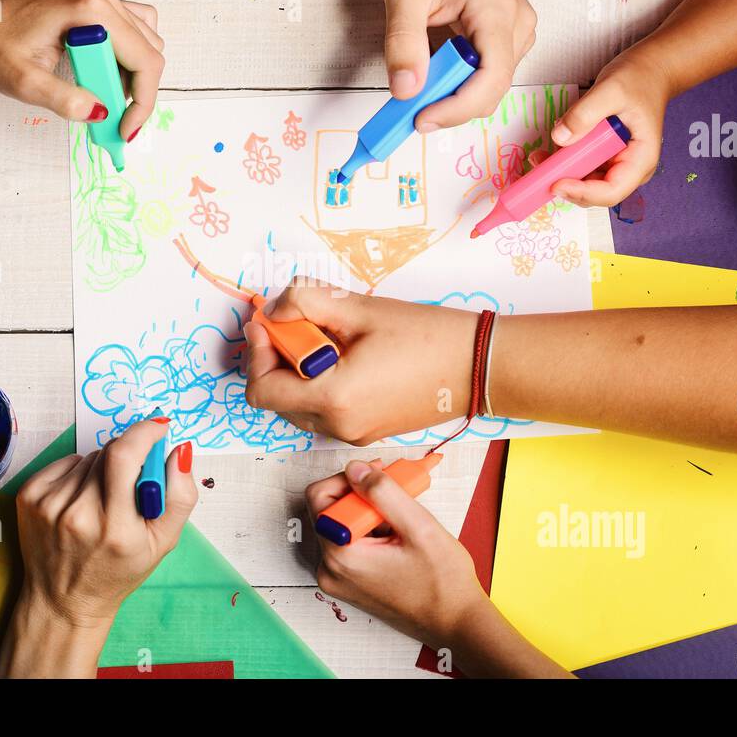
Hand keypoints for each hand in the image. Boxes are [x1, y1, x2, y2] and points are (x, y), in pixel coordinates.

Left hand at [0, 0, 164, 138]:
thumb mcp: (23, 80)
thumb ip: (66, 101)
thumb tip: (101, 114)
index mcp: (90, 11)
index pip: (145, 61)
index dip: (143, 102)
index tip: (125, 129)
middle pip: (150, 50)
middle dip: (138, 91)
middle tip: (113, 118)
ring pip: (145, 40)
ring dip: (132, 74)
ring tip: (103, 94)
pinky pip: (131, 29)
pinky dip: (126, 56)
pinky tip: (100, 72)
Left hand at [0, 421, 195, 676]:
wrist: (63, 602)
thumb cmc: (117, 572)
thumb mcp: (163, 542)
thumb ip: (180, 495)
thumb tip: (179, 450)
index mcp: (115, 528)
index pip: (125, 456)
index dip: (144, 432)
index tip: (158, 426)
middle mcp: (78, 515)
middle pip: (109, 452)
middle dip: (128, 454)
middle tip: (132, 477)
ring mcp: (49, 506)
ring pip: (88, 457)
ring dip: (103, 468)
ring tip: (103, 500)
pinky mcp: (29, 498)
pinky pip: (65, 463)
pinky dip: (79, 473)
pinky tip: (81, 499)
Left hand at [244, 279, 476, 444]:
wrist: (480, 366)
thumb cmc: (428, 336)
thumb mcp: (359, 308)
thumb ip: (305, 303)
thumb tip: (274, 310)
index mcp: (334, 398)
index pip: (261, 391)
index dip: (256, 354)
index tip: (266, 323)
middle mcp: (340, 426)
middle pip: (277, 401)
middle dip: (275, 360)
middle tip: (293, 323)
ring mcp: (356, 434)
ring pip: (300, 408)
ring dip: (297, 374)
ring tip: (324, 338)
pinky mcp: (369, 432)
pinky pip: (327, 412)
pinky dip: (321, 386)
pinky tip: (344, 356)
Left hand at [305, 460, 486, 646]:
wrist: (455, 622)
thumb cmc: (444, 582)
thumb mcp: (418, 527)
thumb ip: (383, 492)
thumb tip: (355, 468)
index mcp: (341, 557)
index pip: (320, 497)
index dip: (348, 479)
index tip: (378, 475)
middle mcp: (330, 571)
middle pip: (329, 511)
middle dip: (361, 495)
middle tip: (395, 492)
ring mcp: (338, 581)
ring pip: (340, 527)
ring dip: (366, 514)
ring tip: (399, 520)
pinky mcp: (349, 585)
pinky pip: (348, 546)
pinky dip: (368, 532)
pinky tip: (395, 537)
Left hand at [382, 0, 535, 129]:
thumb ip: (403, 44)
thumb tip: (406, 90)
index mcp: (497, 11)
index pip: (490, 79)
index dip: (457, 108)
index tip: (422, 118)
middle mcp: (518, 24)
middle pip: (491, 90)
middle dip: (450, 107)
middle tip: (409, 109)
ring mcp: (517, 31)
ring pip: (489, 88)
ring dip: (453, 96)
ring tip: (419, 86)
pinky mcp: (507, 37)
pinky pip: (486, 75)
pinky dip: (458, 83)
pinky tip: (435, 72)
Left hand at [547, 45, 672, 206]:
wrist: (649, 70)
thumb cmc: (639, 79)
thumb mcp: (610, 90)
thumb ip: (584, 114)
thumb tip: (560, 138)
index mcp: (640, 159)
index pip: (612, 191)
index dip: (583, 193)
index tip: (556, 183)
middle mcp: (629, 168)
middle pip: (595, 193)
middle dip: (566, 185)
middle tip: (540, 168)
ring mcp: (615, 164)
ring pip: (584, 183)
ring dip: (560, 174)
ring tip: (540, 156)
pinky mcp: (602, 157)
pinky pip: (580, 167)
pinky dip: (563, 163)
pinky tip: (549, 150)